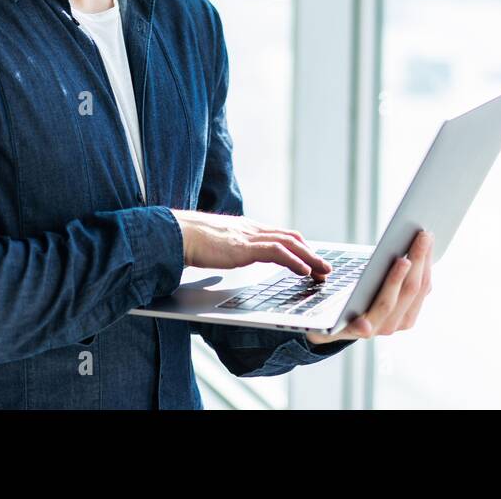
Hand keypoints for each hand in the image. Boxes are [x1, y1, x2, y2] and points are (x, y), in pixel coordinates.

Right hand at [170, 208, 332, 280]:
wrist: (175, 234)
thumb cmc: (189, 242)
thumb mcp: (215, 246)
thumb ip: (226, 249)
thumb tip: (226, 256)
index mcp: (245, 229)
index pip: (279, 234)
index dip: (298, 246)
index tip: (311, 258)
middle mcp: (251, 229)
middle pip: (290, 238)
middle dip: (310, 253)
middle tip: (325, 267)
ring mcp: (249, 236)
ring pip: (289, 244)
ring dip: (310, 258)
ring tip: (323, 271)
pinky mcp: (244, 246)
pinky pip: (277, 252)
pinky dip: (294, 261)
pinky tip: (304, 271)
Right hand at [305, 230, 432, 344]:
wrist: (342, 329)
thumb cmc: (332, 316)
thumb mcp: (329, 319)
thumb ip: (344, 321)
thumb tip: (364, 327)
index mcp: (366, 327)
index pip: (385, 301)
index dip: (395, 280)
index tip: (403, 260)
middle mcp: (388, 326)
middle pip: (408, 291)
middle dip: (416, 260)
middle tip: (421, 236)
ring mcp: (402, 322)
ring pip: (421, 289)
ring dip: (425, 261)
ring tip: (426, 236)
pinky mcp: (410, 314)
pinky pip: (424, 290)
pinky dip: (426, 268)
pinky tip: (426, 250)